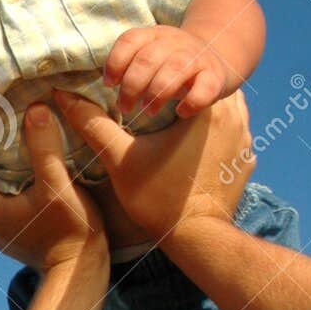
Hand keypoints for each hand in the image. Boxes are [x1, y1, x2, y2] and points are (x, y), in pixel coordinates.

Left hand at [0, 103, 106, 269]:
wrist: (80, 272)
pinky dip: (9, 177)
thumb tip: (35, 107)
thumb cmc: (69, 231)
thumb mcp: (57, 185)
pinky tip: (26, 161)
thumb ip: (44, 147)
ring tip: (14, 131)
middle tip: (2, 114)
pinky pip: (2, 195)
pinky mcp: (10, 229)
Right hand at [54, 89, 254, 243]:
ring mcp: (245, 140)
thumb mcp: (119, 158)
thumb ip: (93, 123)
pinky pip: (235, 133)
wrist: (197, 239)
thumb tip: (63, 97)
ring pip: (225, 107)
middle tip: (159, 102)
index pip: (185, 71)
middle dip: (184, 90)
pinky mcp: (247, 161)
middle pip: (206, 85)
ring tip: (176, 122)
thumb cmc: (158, 197)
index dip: (163, 76)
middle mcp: (235, 117)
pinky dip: (217, 132)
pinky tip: (195, 145)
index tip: (147, 89)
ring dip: (203, 108)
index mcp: (205, 106)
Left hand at [104, 25, 228, 118]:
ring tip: (147, 111)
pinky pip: (205, 87)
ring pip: (174, 70)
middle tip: (124, 107)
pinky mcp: (215, 76)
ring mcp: (196, 58)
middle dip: (132, 85)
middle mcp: (174, 42)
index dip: (116, 62)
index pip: (130, 40)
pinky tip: (181, 112)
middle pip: (148, 58)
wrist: (218, 58)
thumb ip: (126, 66)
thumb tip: (83, 97)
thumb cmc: (170, 66)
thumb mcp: (149, 57)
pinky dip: (192, 101)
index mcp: (153, 35)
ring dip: (156, 93)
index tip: (109, 84)